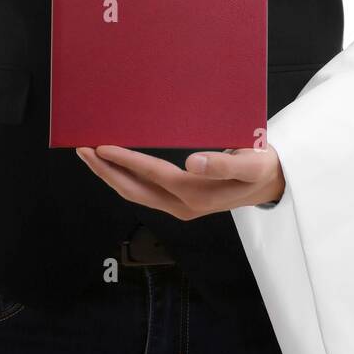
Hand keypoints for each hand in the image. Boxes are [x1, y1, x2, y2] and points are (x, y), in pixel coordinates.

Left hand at [74, 143, 285, 218]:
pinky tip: (114, 165)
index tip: (101, 146)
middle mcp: (183, 205)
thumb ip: (223, 163)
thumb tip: (191, 162)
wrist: (271, 183)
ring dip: (110, 175)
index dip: (125, 160)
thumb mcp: (250, 163)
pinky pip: (143, 192)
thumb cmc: (261, 166)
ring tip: (90, 155)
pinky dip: (124, 178)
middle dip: (105, 170)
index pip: (152, 174)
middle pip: (134, 190)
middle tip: (82, 149)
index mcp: (197, 193)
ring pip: (135, 193)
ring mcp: (179, 207)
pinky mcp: (179, 202)